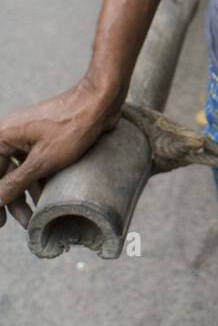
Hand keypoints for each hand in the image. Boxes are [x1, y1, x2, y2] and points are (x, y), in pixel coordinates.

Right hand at [0, 80, 122, 232]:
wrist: (100, 101)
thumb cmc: (71, 127)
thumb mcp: (42, 162)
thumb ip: (15, 184)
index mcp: (3, 136)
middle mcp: (12, 136)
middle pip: (4, 175)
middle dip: (10, 201)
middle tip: (12, 224)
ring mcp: (28, 137)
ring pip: (20, 172)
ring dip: (25, 195)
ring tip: (32, 219)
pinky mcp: (45, 140)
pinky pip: (34, 165)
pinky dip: (37, 182)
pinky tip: (44, 200)